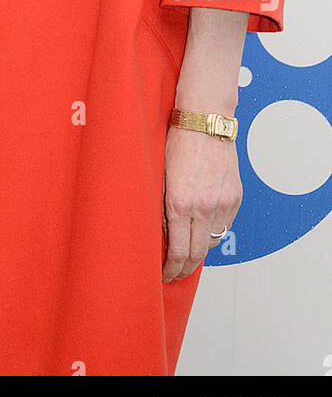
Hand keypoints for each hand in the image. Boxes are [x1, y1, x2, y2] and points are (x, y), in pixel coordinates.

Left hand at [161, 124, 241, 280]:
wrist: (204, 121)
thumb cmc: (177, 143)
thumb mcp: (160, 177)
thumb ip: (162, 208)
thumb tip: (163, 234)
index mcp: (179, 203)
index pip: (178, 252)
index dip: (171, 269)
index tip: (165, 275)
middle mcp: (203, 207)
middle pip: (197, 254)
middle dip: (185, 268)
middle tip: (176, 274)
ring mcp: (222, 204)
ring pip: (213, 241)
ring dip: (200, 249)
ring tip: (187, 251)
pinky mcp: (235, 197)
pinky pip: (224, 225)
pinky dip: (213, 231)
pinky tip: (203, 228)